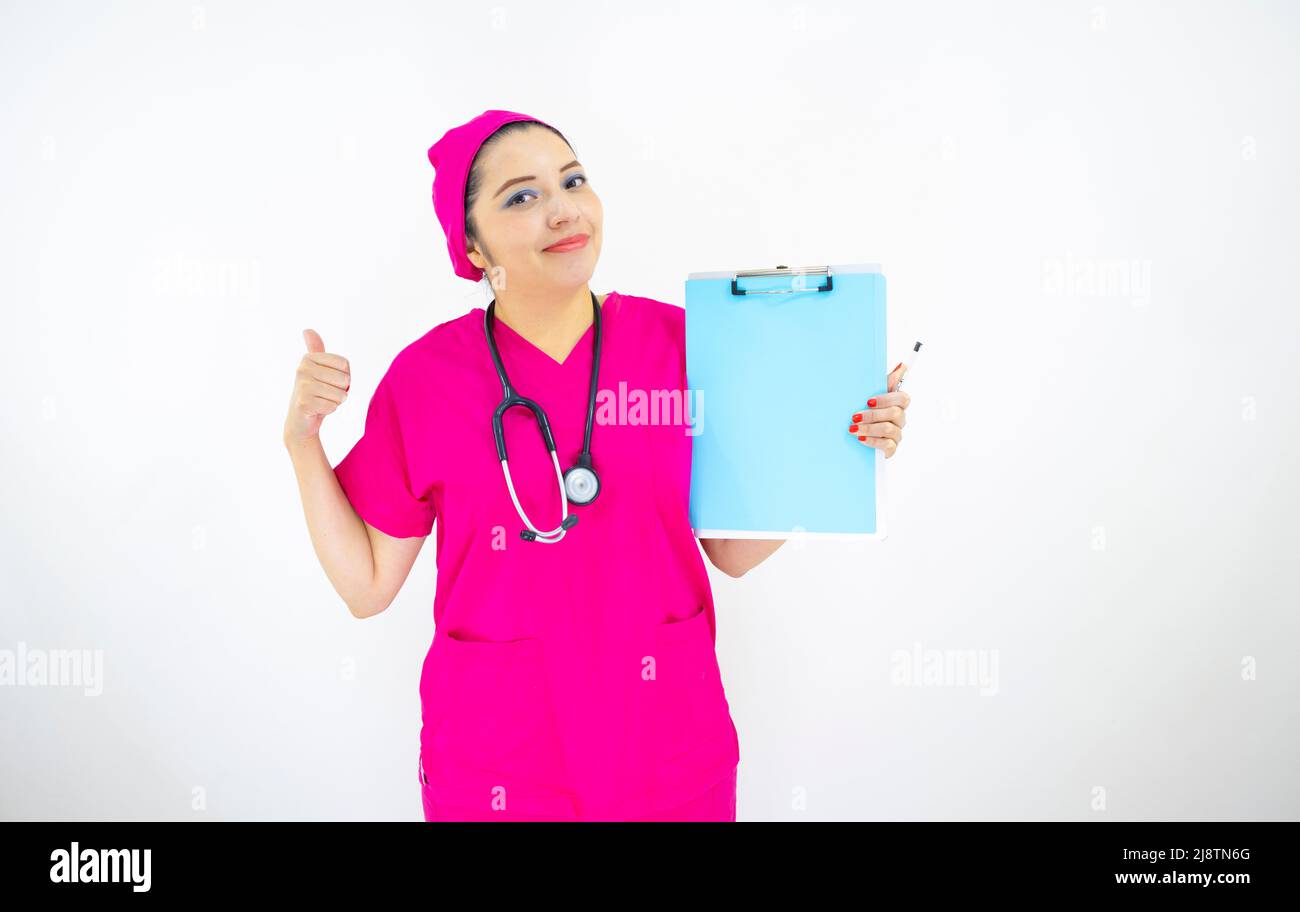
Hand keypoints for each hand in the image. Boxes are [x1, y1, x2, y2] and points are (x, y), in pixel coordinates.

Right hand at [284, 329, 350, 446]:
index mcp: (309, 358)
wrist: (300, 420)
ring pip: (340, 394)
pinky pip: (333, 406)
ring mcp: (302, 385)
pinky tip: (318, 409)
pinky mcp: (304, 403)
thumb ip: (316, 349)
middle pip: (345, 379)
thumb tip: (307, 329)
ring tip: (322, 401)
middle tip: (326, 393)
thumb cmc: (315, 392)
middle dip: (341, 391)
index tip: (329, 381)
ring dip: (336, 401)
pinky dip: (330, 410)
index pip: (345, 364)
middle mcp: (302, 368)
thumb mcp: (317, 369)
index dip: (344, 376)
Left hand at [846, 361, 910, 457]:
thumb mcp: (870, 394)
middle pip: (895, 413)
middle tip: (855, 417)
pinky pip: (888, 445)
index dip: (887, 399)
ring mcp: (897, 434)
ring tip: (853, 429)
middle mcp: (900, 418)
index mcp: (896, 404)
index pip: (903, 398)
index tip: (868, 401)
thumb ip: (885, 382)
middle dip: (872, 415)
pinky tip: (861, 439)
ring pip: (889, 429)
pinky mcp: (891, 448)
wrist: (854, 434)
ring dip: (869, 428)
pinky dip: (873, 441)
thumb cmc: (864, 410)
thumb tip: (902, 365)